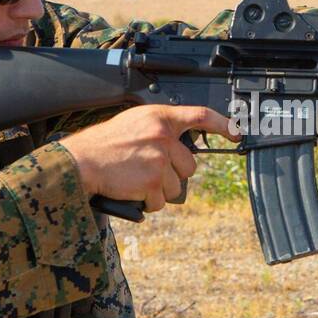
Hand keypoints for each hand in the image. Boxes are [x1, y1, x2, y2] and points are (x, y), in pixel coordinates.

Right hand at [61, 105, 238, 211]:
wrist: (81, 162)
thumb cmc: (102, 145)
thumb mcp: (133, 123)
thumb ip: (158, 130)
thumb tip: (180, 147)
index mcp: (159, 118)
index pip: (200, 115)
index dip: (223, 124)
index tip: (236, 133)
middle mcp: (163, 136)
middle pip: (189, 165)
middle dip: (173, 174)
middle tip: (148, 172)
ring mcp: (160, 159)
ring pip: (175, 186)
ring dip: (158, 190)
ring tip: (135, 181)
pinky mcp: (153, 181)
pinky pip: (160, 201)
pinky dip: (147, 203)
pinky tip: (131, 192)